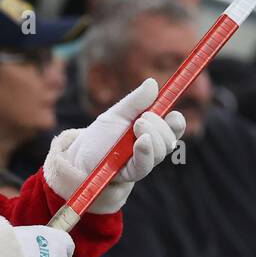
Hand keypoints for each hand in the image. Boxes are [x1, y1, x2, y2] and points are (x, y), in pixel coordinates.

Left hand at [67, 78, 185, 211]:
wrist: (79, 157)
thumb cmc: (100, 136)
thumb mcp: (117, 113)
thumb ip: (136, 101)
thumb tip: (153, 83)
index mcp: (152, 131)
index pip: (173, 128)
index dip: (176, 122)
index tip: (172, 114)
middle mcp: (151, 148)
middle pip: (170, 139)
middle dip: (159, 126)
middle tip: (141, 119)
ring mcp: (143, 161)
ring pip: (161, 151)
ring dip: (152, 135)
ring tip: (136, 126)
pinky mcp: (131, 173)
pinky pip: (145, 164)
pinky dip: (146, 151)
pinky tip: (142, 141)